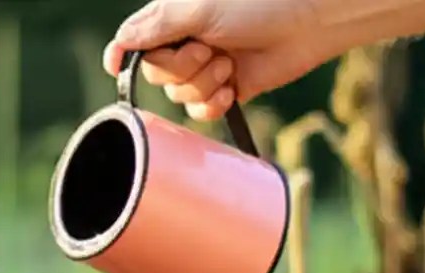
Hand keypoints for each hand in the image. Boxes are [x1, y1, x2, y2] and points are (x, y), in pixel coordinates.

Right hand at [103, 0, 337, 119]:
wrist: (309, 23)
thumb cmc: (258, 4)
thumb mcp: (200, 10)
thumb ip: (156, 27)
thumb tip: (119, 43)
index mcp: (174, 18)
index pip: (134, 42)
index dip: (122, 56)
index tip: (114, 68)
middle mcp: (186, 42)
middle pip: (155, 73)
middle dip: (182, 68)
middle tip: (209, 50)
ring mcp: (206, 67)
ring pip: (179, 95)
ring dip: (204, 84)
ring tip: (229, 65)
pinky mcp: (227, 89)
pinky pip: (201, 111)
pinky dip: (213, 105)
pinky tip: (232, 91)